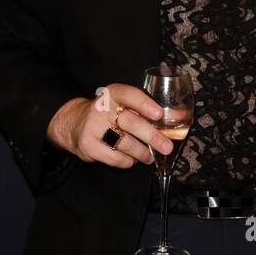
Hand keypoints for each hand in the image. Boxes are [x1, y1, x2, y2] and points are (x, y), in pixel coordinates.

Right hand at [46, 83, 174, 168]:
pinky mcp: (88, 146)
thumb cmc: (109, 114)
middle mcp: (101, 108)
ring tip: (149, 156)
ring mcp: (93, 127)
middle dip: (152, 136)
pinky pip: (115, 158)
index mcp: (113, 93)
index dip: (145, 104)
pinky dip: (128, 161)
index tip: (159, 114)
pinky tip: (131, 158)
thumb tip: (181, 117)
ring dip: (142, 153)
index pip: (130, 95)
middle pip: (131, 123)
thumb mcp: (123, 104)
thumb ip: (147, 109)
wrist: (74, 124)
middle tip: (166, 147)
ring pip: (125, 144)